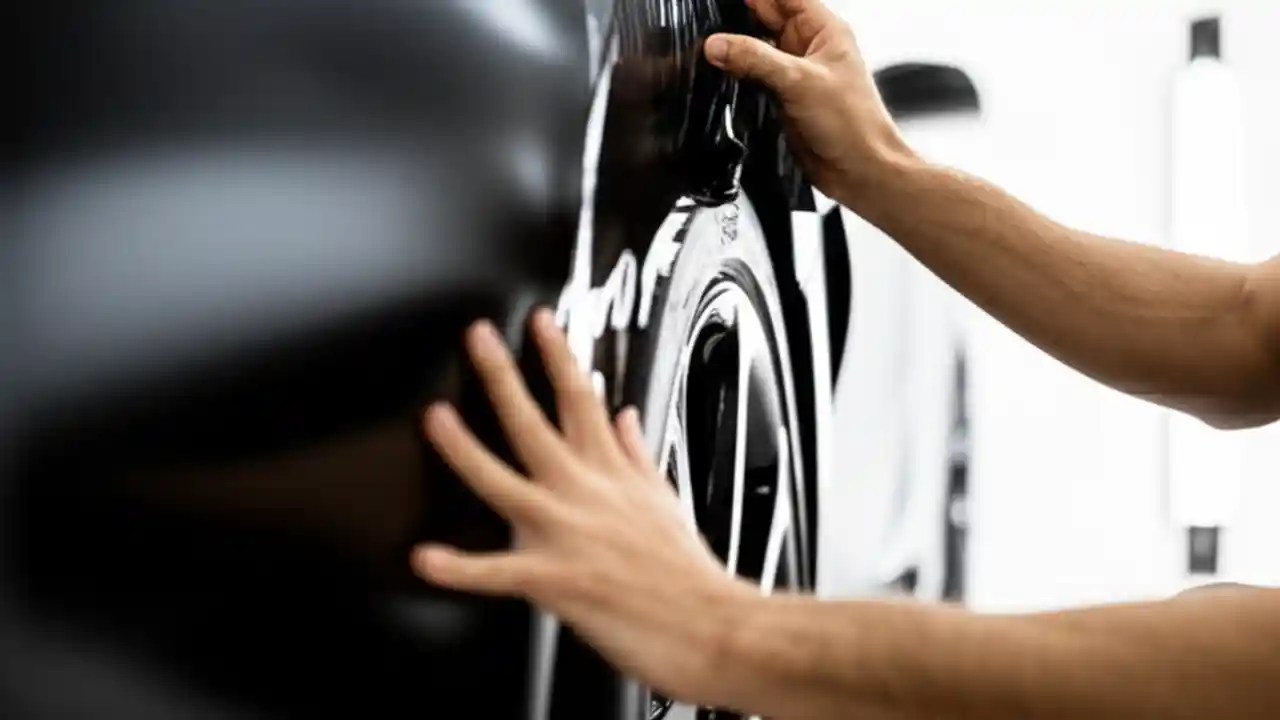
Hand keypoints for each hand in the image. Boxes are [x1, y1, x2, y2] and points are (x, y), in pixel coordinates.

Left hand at [410, 308, 758, 706]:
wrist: (712, 627)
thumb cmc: (689, 572)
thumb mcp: (665, 499)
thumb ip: (636, 454)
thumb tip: (625, 417)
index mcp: (612, 474)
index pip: (581, 399)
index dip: (558, 356)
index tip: (540, 322)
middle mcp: (585, 494)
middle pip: (535, 423)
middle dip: (503, 376)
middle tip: (478, 338)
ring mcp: (567, 533)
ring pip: (504, 482)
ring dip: (465, 451)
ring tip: (435, 419)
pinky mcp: (556, 579)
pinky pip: (498, 573)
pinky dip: (460, 569)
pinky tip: (426, 559)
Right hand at [704, 0, 912, 205]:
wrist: (860, 170)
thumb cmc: (853, 123)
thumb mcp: (799, 81)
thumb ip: (755, 58)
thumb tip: (718, 44)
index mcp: (824, 31)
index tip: (729, 1)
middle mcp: (810, 50)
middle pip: (768, 21)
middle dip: (740, 20)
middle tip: (711, 23)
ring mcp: (796, 76)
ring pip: (758, 52)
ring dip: (737, 50)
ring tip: (710, 48)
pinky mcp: (784, 101)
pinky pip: (755, 80)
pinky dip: (738, 77)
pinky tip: (720, 76)